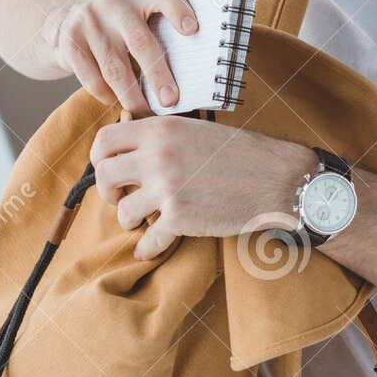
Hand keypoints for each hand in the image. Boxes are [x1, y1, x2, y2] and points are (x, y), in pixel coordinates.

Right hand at [49, 0, 198, 117]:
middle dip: (158, 75)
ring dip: (132, 96)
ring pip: (114, 66)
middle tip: (170, 101)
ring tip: (147, 114)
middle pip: (140, 41)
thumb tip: (202, 59)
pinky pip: (92, 77)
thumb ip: (168, 20)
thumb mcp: (145, 4)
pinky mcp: (70, 41)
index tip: (193, 30)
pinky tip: (118, 101)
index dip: (178, 10)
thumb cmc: (127, 17)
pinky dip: (107, 95)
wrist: (73, 11)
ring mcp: (87, 19)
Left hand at [89, 116, 314, 260]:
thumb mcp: (197, 130)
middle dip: (108, 190)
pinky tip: (150, 247)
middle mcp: (158, 156)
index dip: (100, 157)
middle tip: (122, 196)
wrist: (277, 179)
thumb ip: (163, 136)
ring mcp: (167, 188)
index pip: (104, 140)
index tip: (109, 168)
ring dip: (129, 218)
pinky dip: (147, 247)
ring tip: (144, 219)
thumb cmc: (243, 154)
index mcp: (161, 129)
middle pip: (105, 176)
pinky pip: (147, 240)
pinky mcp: (179, 218)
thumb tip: (132, 150)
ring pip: (122, 210)